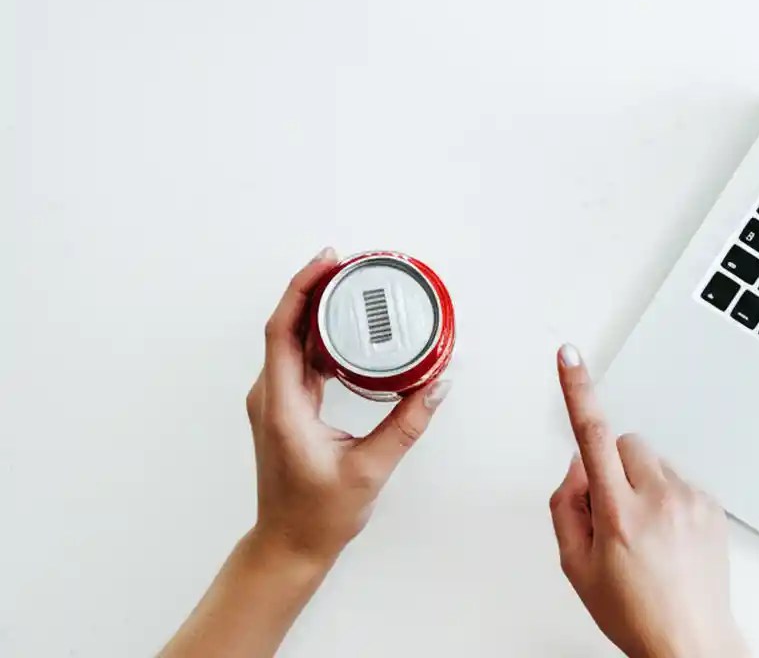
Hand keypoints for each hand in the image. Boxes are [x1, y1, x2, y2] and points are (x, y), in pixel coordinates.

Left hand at [245, 247, 450, 563]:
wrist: (289, 545)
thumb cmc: (317, 516)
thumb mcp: (370, 469)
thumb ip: (407, 423)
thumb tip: (437, 384)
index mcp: (283, 406)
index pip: (283, 330)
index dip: (302, 289)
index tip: (328, 262)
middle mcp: (272, 396)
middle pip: (287, 325)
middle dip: (315, 288)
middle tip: (350, 264)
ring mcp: (276, 401)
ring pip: (292, 340)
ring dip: (318, 310)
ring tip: (352, 287)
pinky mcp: (287, 407)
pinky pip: (301, 359)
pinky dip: (322, 337)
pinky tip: (347, 330)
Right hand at [549, 345, 747, 657]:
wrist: (690, 641)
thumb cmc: (634, 612)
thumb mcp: (576, 566)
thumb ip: (565, 507)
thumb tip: (577, 468)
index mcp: (619, 512)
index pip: (592, 435)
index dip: (578, 390)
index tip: (570, 358)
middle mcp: (659, 499)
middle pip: (625, 442)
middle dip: (612, 464)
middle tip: (612, 509)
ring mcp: (691, 500)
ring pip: (653, 462)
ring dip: (642, 483)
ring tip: (644, 534)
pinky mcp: (712, 505)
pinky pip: (679, 481)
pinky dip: (668, 499)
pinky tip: (667, 538)